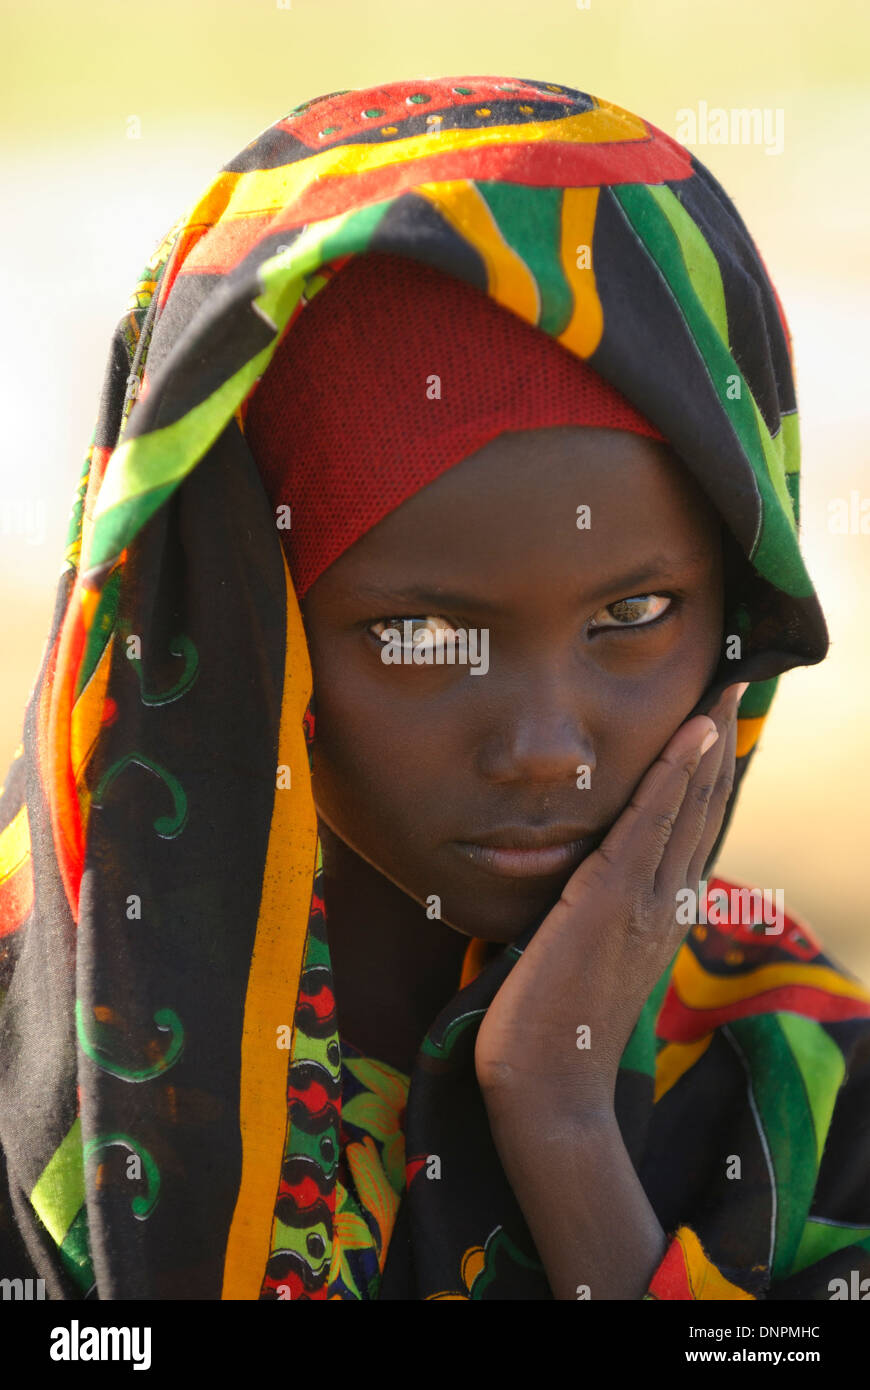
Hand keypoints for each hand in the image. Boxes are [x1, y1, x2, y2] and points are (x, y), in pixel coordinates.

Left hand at [474, 681, 744, 1116]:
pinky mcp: (612, 902)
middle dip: (716, 745)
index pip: (689, 830)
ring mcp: (645, 902)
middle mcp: (665, 903)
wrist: (549, 1088)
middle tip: (731, 687)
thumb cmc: (550, 1028)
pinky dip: (673, 774)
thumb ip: (590, 916)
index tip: (711, 727)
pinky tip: (690, 734)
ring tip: (722, 691)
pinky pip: (650, 824)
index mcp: (658, 915)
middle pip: (701, 808)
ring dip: (705, 744)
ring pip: (687, 806)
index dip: (705, 775)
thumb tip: (573, 884)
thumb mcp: (582, 958)